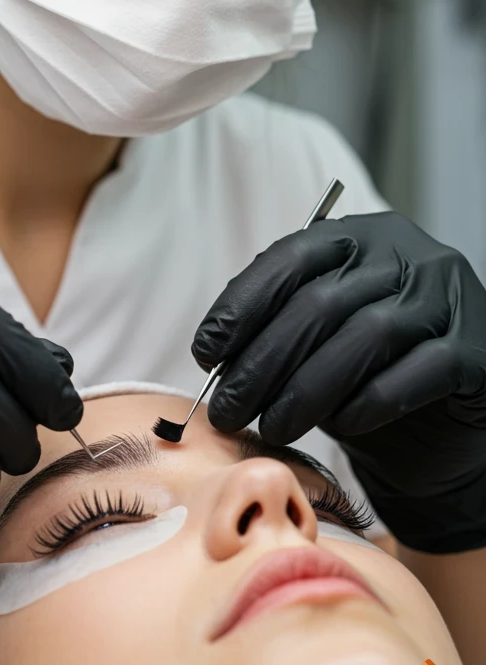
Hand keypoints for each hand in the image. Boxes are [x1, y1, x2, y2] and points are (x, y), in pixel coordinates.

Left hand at [192, 212, 485, 553]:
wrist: (445, 427)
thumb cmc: (369, 374)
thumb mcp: (318, 338)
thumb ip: (278, 329)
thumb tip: (218, 358)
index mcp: (360, 236)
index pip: (289, 259)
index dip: (241, 306)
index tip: (206, 353)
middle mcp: (407, 254)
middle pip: (320, 303)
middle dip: (263, 361)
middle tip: (229, 408)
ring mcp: (448, 297)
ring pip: (363, 337)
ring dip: (306, 390)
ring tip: (273, 426)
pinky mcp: (477, 348)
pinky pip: (416, 372)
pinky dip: (368, 402)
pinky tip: (341, 428)